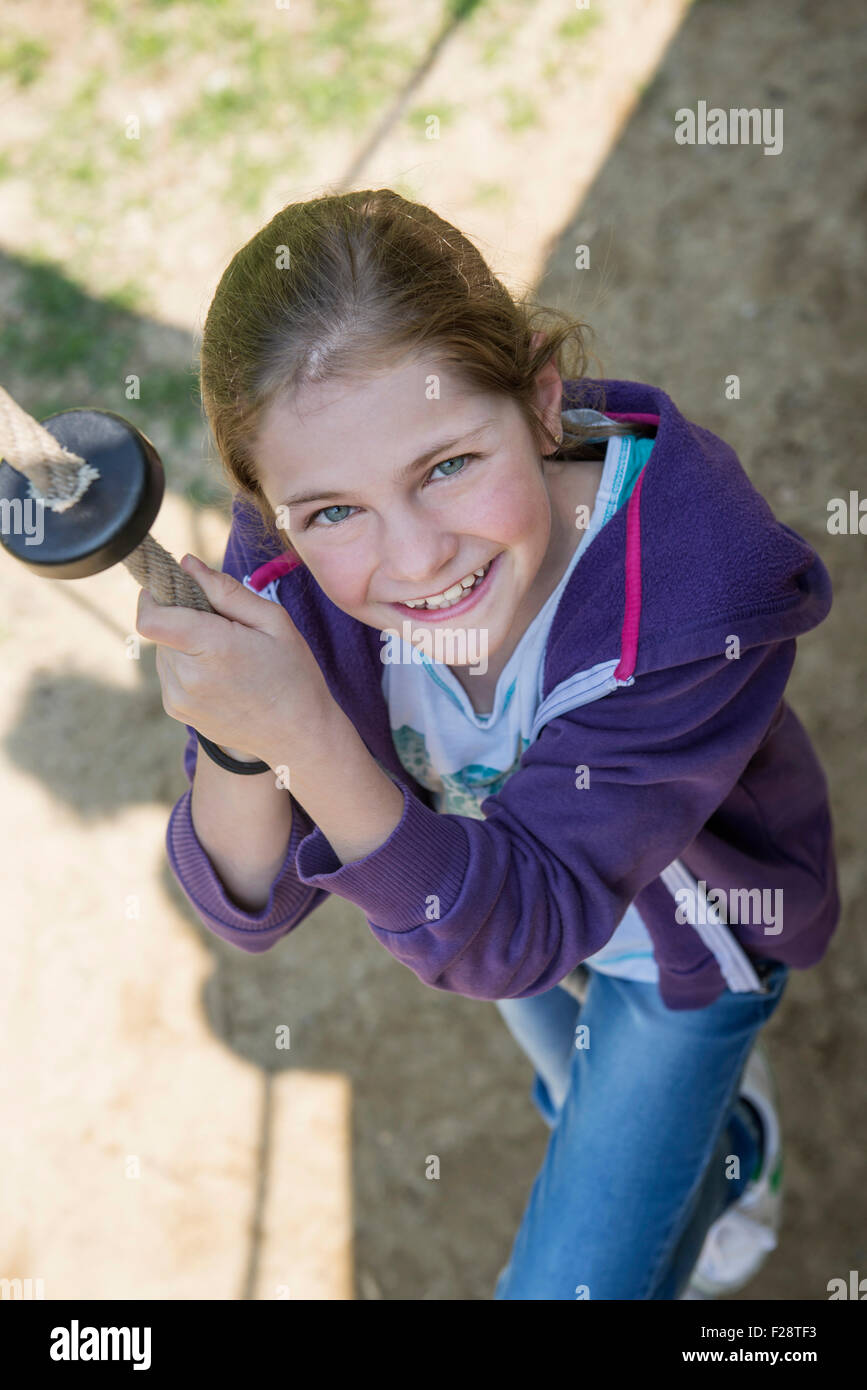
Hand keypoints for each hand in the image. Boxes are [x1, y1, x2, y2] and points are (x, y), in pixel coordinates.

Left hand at [136, 553, 339, 766]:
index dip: (153, 597)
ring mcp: (179, 699)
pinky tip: (219, 674)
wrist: (297, 736)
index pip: (152, 619)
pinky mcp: (176, 711)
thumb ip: (227, 590)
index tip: (168, 587)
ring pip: (163, 651)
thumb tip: (188, 564)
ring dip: (183, 643)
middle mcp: (187, 678)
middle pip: (162, 629)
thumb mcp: (274, 622)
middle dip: (182, 619)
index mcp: (213, 649)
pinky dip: (186, 665)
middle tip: (222, 627)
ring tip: (225, 655)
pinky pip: (169, 673)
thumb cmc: (293, 675)